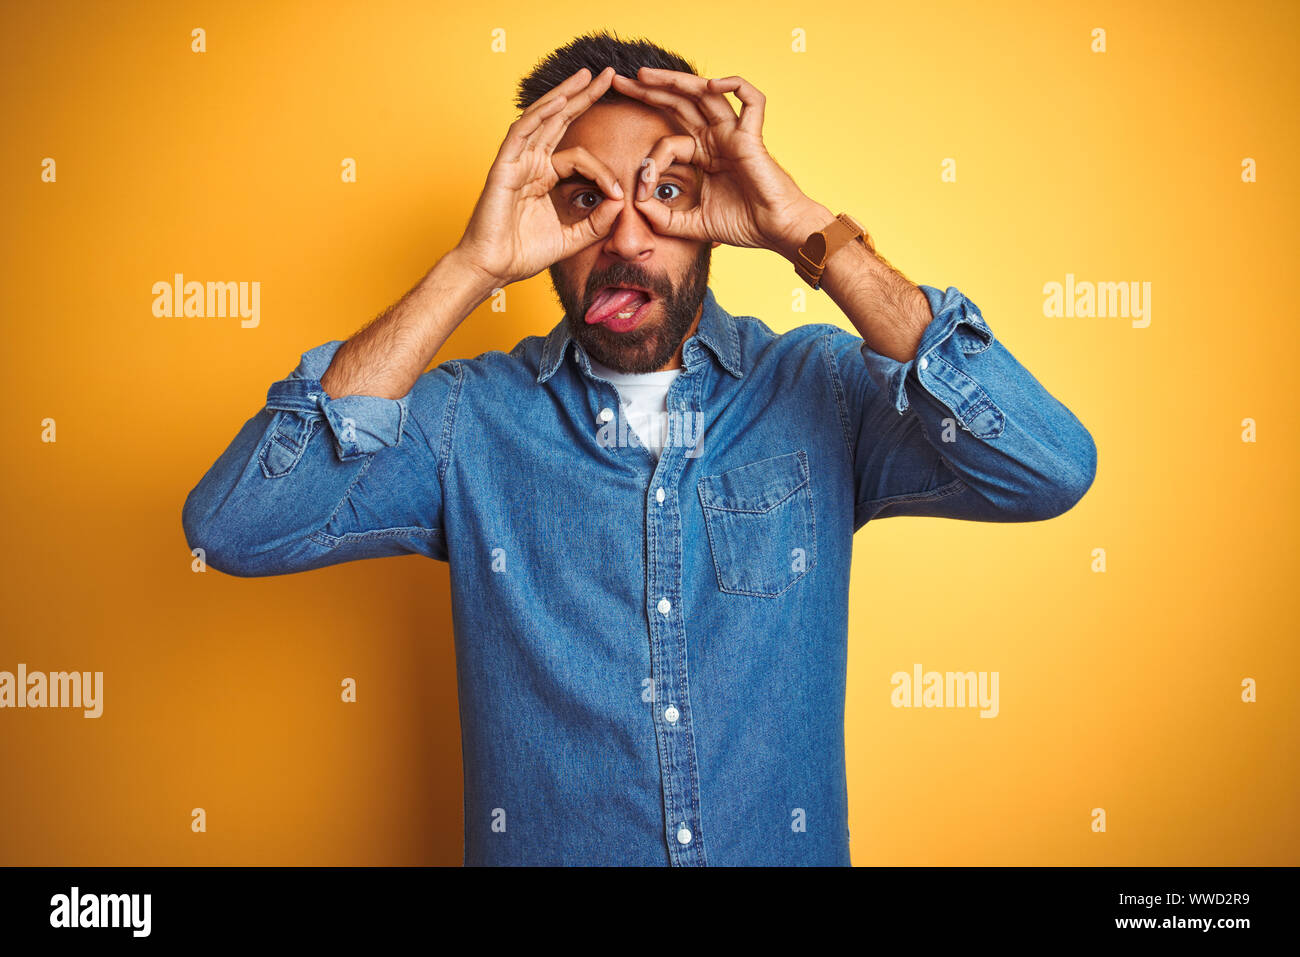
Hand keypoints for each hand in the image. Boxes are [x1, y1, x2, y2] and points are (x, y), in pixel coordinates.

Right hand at [455, 67, 626, 286]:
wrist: (492, 268)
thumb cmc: (522, 255)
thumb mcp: (571, 239)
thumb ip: (596, 223)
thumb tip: (620, 202)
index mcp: (544, 178)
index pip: (578, 158)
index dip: (602, 171)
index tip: (617, 191)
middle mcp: (530, 164)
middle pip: (560, 121)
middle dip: (583, 97)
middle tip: (608, 75)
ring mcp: (516, 162)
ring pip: (542, 118)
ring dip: (564, 95)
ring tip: (586, 76)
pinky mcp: (504, 166)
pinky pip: (522, 133)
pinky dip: (540, 116)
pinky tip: (559, 100)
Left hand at [609, 68, 830, 255]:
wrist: (777, 232)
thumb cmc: (745, 226)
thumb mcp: (694, 225)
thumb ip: (665, 219)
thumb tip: (637, 206)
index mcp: (705, 156)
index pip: (668, 141)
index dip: (650, 161)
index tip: (640, 191)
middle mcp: (718, 140)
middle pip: (680, 104)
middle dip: (651, 91)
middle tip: (622, 81)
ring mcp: (735, 135)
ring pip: (705, 94)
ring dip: (675, 81)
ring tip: (645, 74)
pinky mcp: (753, 137)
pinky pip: (750, 100)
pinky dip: (735, 85)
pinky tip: (711, 84)